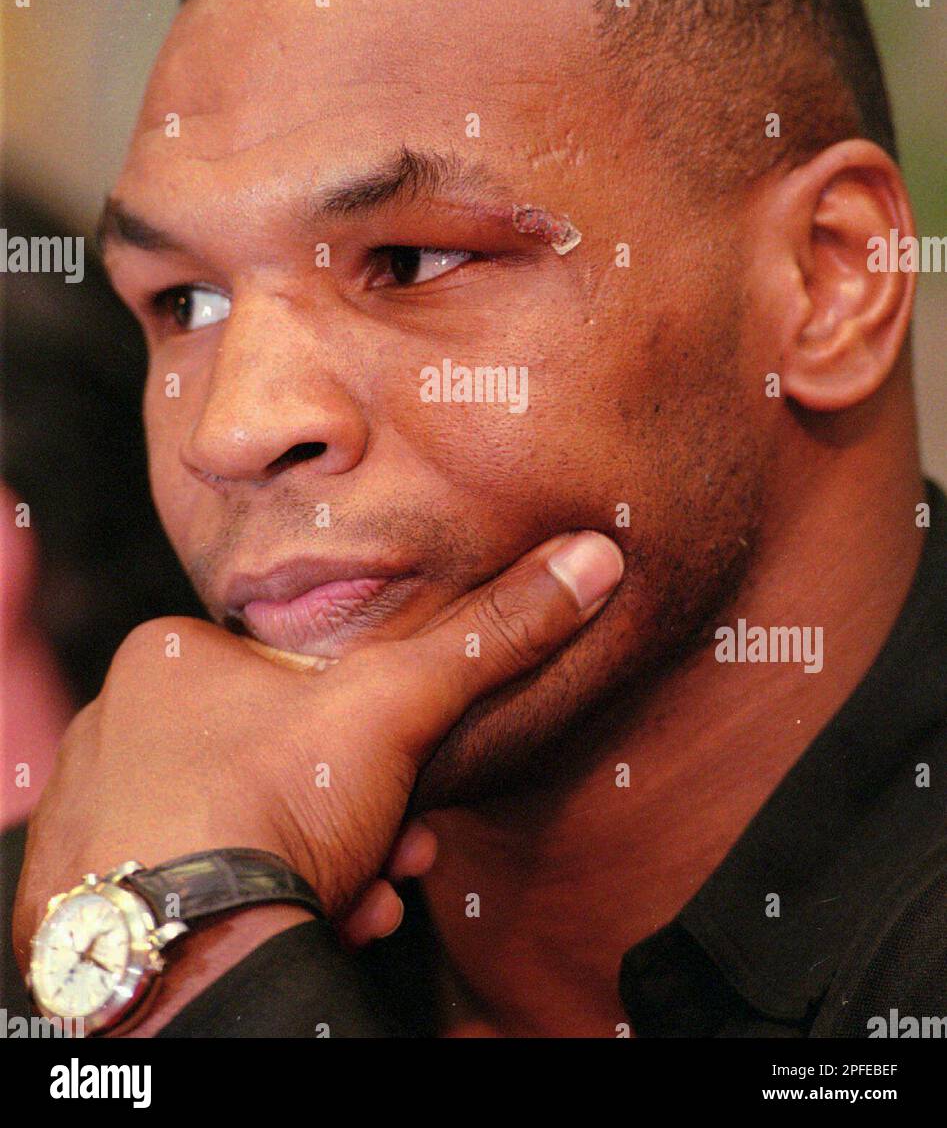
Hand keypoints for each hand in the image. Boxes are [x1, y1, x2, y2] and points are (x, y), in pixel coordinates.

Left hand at [14, 530, 622, 967]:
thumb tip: (592, 558)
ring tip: (370, 884)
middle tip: (401, 836)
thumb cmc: (270, 802)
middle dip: (360, 804)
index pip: (291, 677)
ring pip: (250, 826)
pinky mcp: (98, 900)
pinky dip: (273, 900)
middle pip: (280, 758)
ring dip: (331, 856)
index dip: (370, 727)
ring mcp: (99, 821)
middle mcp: (115, 731)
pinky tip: (325, 915)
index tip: (409, 767)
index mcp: (166, 660)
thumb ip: (491, 636)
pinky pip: (206, 886)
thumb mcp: (398, 703)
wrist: (186, 955)